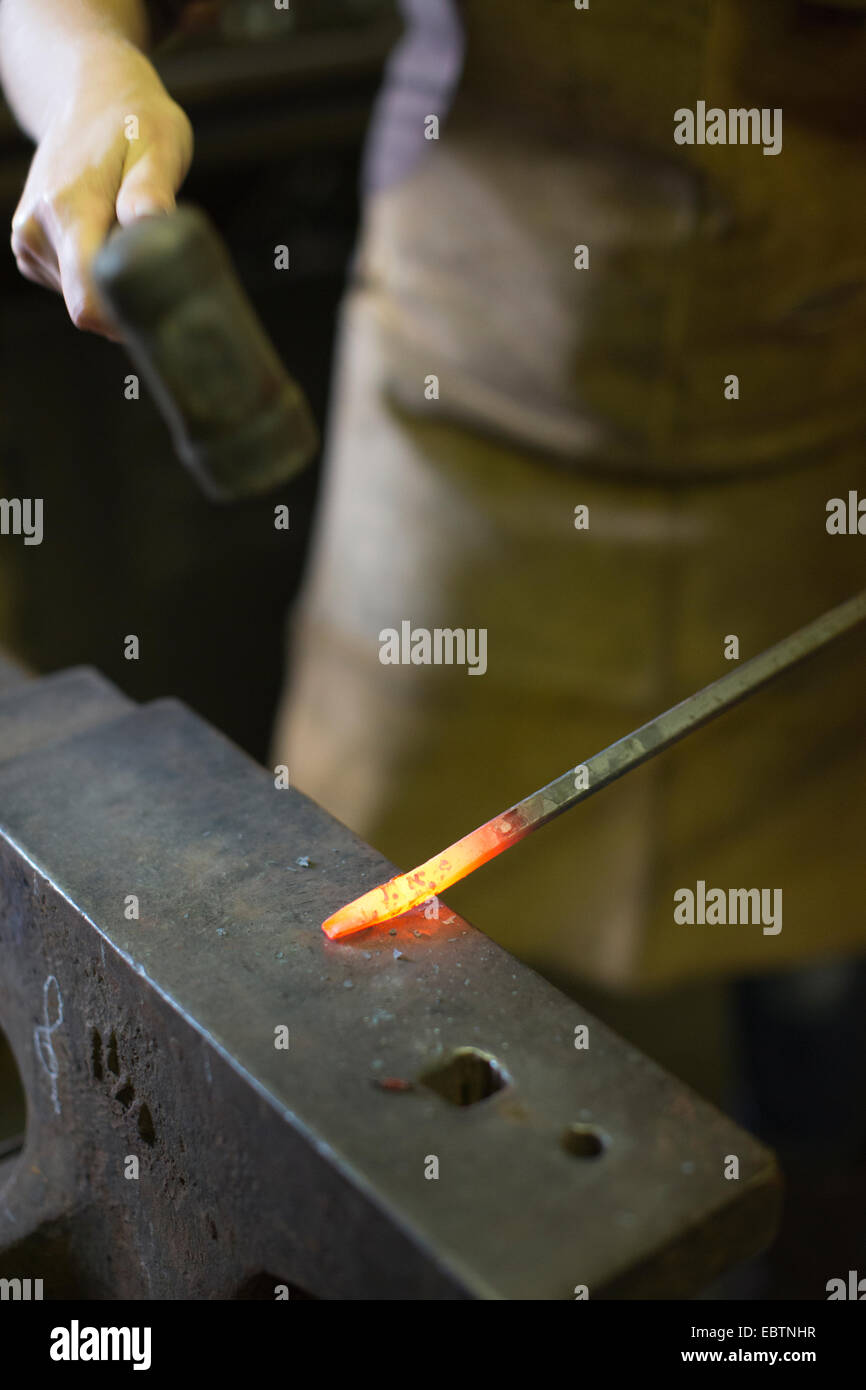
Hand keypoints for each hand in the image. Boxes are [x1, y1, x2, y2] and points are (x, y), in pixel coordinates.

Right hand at [10, 38, 192, 337]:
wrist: (90, 96)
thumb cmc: (135, 122)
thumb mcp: (159, 145)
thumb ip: (151, 189)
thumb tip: (148, 222)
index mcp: (67, 209)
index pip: (87, 302)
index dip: (125, 321)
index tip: (161, 308)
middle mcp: (37, 228)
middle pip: (86, 305)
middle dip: (124, 297)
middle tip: (153, 254)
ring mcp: (28, 239)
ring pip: (79, 297)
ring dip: (110, 279)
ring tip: (125, 230)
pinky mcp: (29, 248)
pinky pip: (69, 285)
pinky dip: (94, 271)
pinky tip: (106, 233)